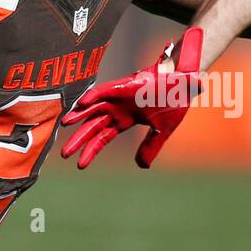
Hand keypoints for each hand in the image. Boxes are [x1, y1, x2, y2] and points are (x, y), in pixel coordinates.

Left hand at [61, 27, 202, 168]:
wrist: (187, 85)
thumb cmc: (175, 103)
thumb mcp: (162, 132)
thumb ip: (150, 148)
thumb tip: (141, 166)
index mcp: (126, 120)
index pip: (103, 138)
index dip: (91, 150)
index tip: (80, 165)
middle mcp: (118, 109)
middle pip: (93, 126)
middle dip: (78, 139)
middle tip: (64, 154)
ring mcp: (120, 97)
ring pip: (93, 108)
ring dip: (78, 116)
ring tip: (63, 125)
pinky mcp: (125, 85)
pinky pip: (105, 90)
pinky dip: (93, 96)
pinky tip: (81, 104)